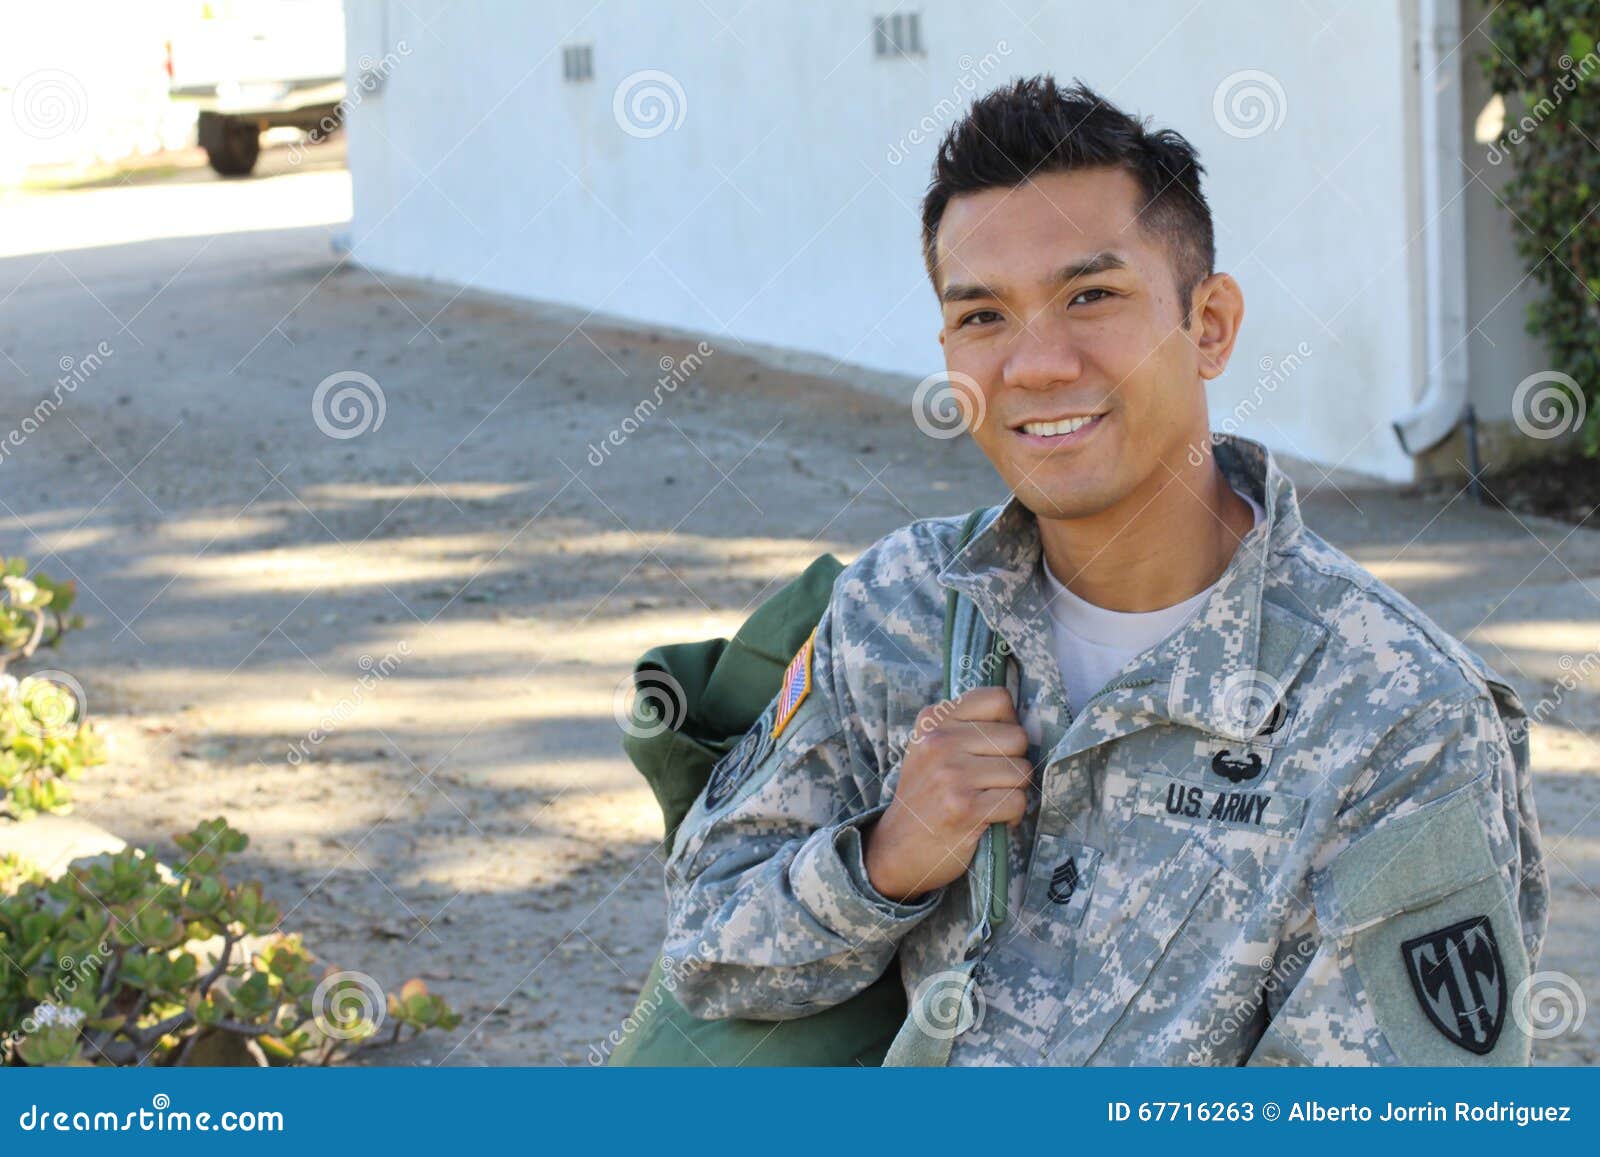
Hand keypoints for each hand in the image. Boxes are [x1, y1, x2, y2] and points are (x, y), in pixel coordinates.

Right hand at [862, 686, 1029, 902]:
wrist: (894, 849)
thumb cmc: (925, 796)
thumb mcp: (930, 748)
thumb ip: (966, 727)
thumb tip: (1022, 720)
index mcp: (933, 719)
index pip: (999, 699)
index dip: (1007, 724)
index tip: (994, 746)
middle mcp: (940, 742)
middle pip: (1018, 737)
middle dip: (1014, 762)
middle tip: (992, 781)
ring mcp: (951, 775)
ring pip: (1022, 771)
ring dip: (1014, 791)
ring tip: (990, 801)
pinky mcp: (964, 809)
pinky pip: (1017, 802)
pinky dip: (1012, 816)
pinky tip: (991, 820)